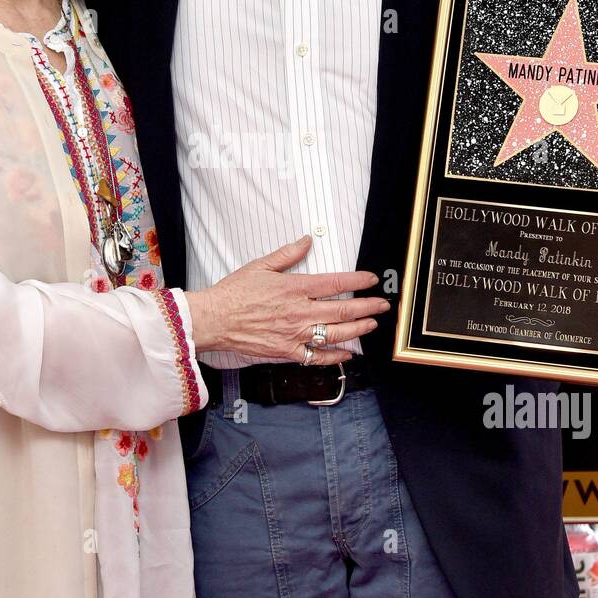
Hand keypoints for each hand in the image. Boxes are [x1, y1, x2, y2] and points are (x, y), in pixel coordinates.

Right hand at [185, 236, 389, 363]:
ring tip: (372, 325)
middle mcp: (299, 311)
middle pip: (343, 309)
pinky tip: (348, 352)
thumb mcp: (260, 266)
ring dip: (358, 329)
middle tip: (382, 305)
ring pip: (336, 333)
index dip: (357, 280)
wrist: (215, 319)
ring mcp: (295, 334)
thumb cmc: (234, 293)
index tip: (371, 280)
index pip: (335, 282)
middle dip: (367, 306)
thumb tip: (306, 241)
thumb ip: (287, 254)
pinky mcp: (287, 351)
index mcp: (294, 287)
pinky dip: (335, 356)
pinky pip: (317, 356)